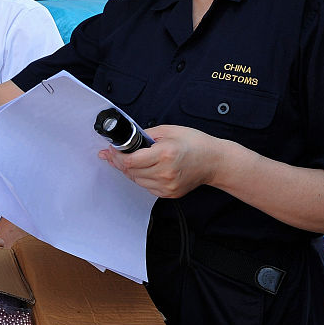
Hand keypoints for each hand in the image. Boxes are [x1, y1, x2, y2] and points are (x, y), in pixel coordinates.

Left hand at [99, 124, 222, 198]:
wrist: (214, 161)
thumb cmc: (195, 144)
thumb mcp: (168, 131)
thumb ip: (145, 134)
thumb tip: (126, 140)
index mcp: (164, 154)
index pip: (130, 161)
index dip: (115, 156)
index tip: (110, 150)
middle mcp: (165, 173)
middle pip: (130, 172)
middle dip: (119, 162)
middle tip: (113, 154)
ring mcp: (167, 186)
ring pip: (136, 181)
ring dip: (129, 171)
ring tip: (131, 160)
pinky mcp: (169, 193)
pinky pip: (146, 187)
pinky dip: (142, 178)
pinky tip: (145, 169)